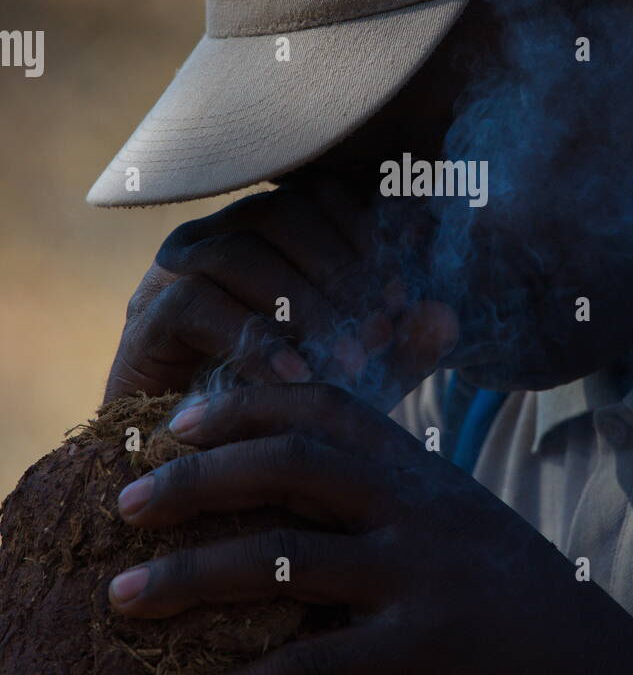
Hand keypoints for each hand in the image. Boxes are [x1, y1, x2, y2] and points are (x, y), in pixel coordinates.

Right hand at [104, 173, 457, 410]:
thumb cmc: (284, 414)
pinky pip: (195, 305)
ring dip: (302, 301)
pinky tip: (298, 376)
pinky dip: (253, 339)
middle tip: (382, 328)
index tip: (406, 292)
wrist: (202, 478)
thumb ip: (403, 348)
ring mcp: (171, 276)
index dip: (367, 236)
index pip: (319, 197)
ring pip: (237, 250)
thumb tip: (448, 316)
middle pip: (280, 214)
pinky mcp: (143, 323)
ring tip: (348, 356)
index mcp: (268, 234)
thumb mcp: (359, 379)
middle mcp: (216, 239)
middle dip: (341, 270)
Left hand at [109, 383, 616, 674]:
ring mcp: (424, 574)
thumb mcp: (458, 526)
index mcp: (421, 471)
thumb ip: (390, 501)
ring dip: (189, 578)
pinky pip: (311, 666)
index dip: (243, 404)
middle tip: (127, 504)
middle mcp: (418, 506)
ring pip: (284, 560)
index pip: (322, 407)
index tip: (177, 425)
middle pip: (289, 463)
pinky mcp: (427, 650)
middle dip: (196, 478)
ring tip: (122, 599)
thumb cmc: (518, 604)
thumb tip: (301, 499)